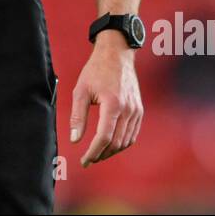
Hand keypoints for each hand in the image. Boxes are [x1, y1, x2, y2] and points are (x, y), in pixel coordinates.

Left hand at [70, 37, 143, 166]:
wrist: (117, 54)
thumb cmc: (96, 70)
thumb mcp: (81, 91)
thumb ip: (77, 117)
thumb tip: (75, 140)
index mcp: (113, 104)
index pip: (104, 137)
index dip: (93, 152)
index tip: (84, 161)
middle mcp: (128, 110)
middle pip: (116, 143)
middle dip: (101, 154)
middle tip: (88, 159)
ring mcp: (136, 110)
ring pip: (125, 141)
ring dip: (111, 151)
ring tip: (97, 154)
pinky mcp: (139, 110)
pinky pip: (132, 134)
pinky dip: (122, 143)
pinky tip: (110, 144)